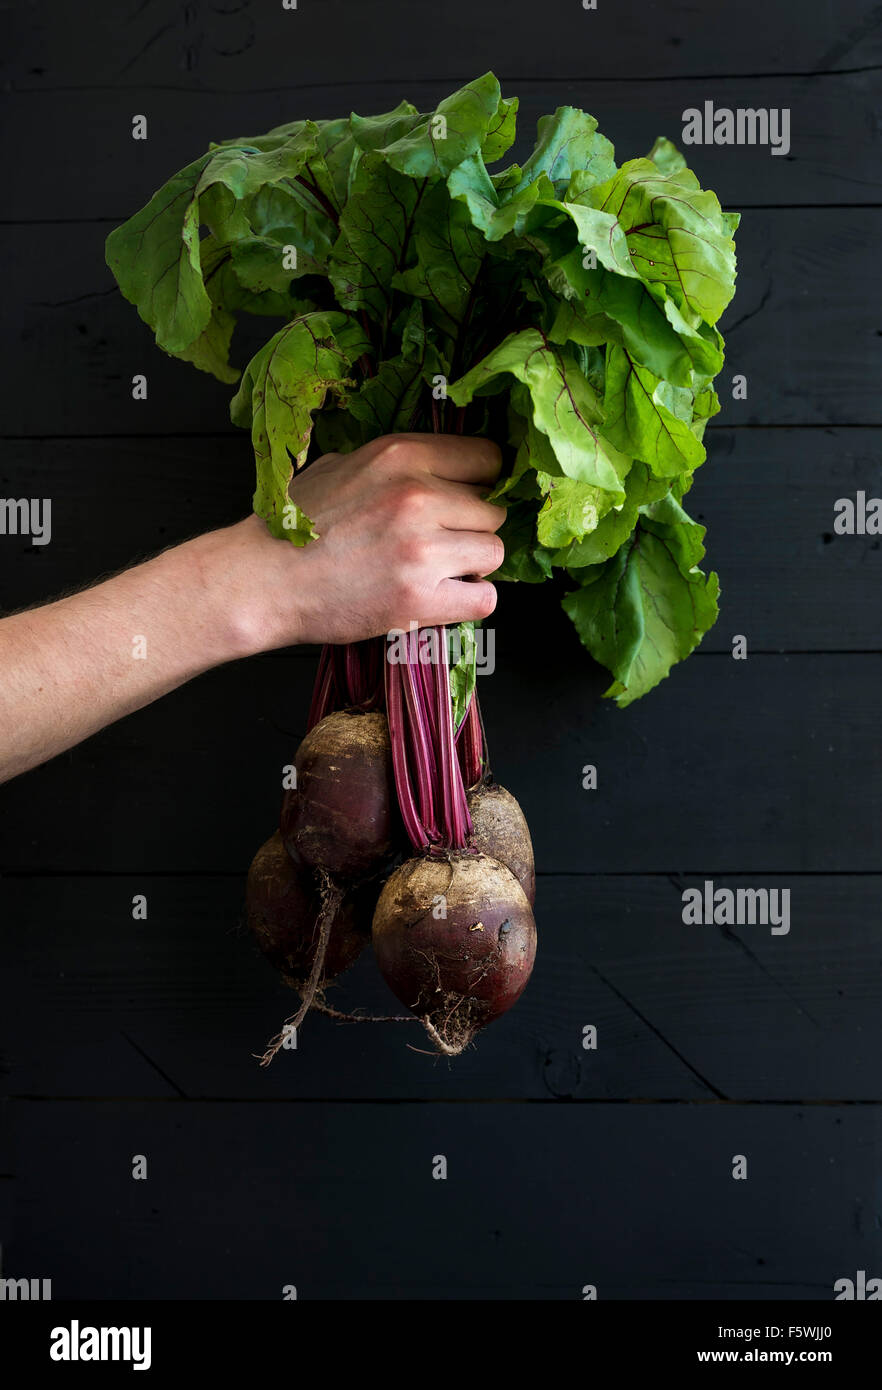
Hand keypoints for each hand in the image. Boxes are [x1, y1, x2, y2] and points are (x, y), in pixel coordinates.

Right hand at [233, 433, 505, 649]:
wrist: (260, 581)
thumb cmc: (294, 526)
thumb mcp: (342, 466)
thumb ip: (396, 464)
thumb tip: (442, 468)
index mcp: (402, 455)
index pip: (488, 458)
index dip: (484, 482)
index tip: (471, 498)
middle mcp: (419, 496)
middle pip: (493, 510)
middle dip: (473, 528)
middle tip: (442, 544)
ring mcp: (422, 548)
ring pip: (494, 552)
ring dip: (473, 566)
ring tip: (438, 572)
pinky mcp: (419, 598)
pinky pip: (485, 599)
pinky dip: (470, 602)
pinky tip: (442, 598)